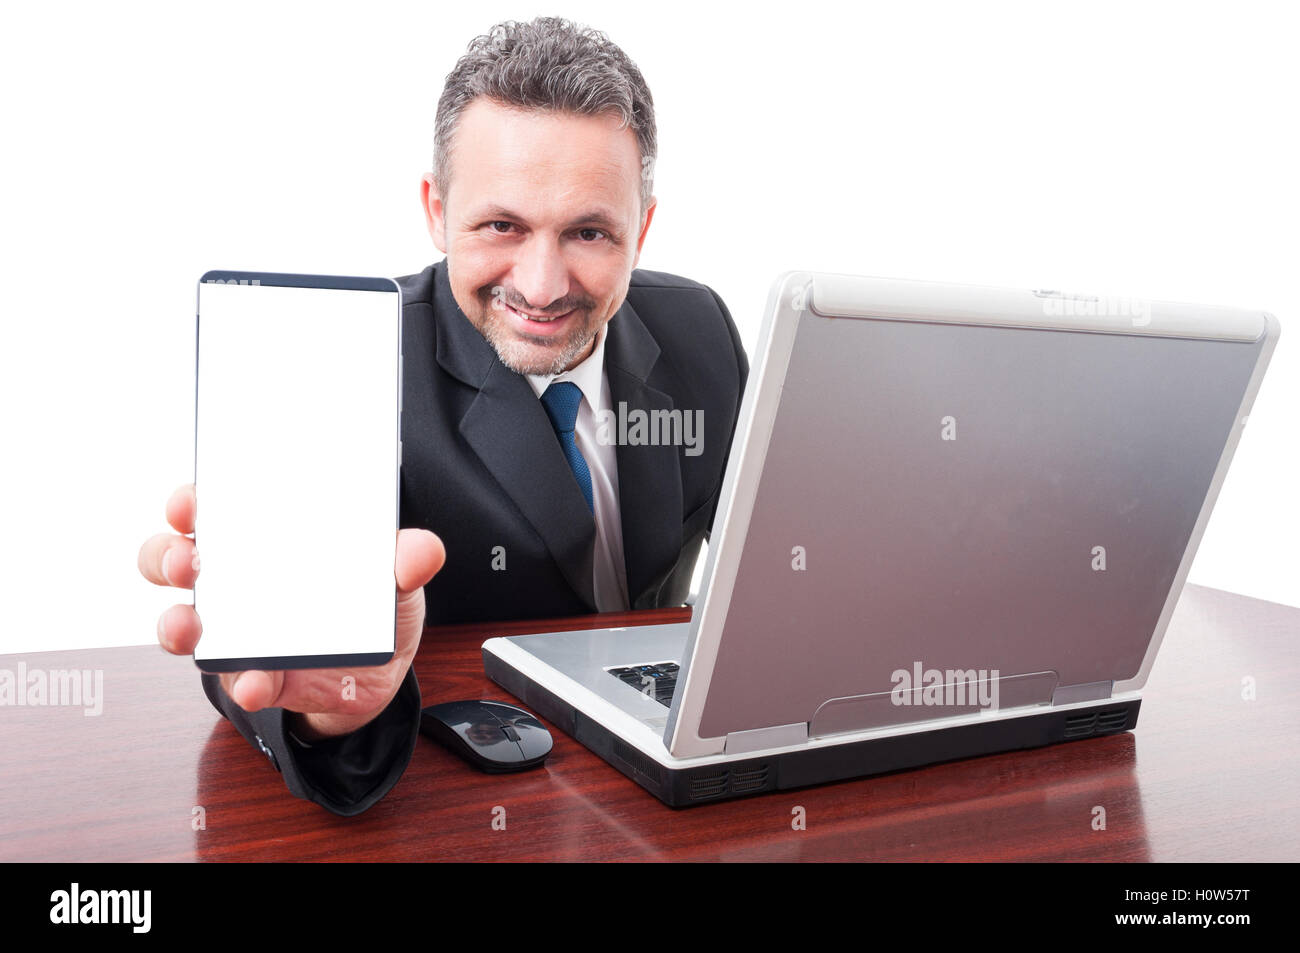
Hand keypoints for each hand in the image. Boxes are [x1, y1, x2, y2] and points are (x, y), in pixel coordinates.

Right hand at [138, 483, 444, 739]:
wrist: (381, 670)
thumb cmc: (371, 602)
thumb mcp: (395, 575)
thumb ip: (406, 559)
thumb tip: (423, 549)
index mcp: (264, 539)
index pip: (211, 508)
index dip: (190, 501)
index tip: (189, 502)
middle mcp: (235, 582)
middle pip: (176, 560)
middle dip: (167, 556)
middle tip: (185, 559)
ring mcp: (237, 632)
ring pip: (184, 624)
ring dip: (177, 624)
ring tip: (191, 625)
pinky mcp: (257, 676)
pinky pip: (240, 680)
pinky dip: (246, 683)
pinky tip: (257, 682)